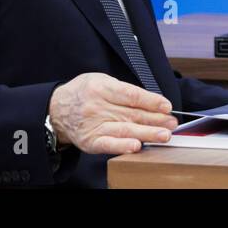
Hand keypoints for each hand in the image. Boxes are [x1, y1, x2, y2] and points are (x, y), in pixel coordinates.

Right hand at [48, 73, 177, 154]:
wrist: (55, 110)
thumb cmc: (83, 93)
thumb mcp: (100, 80)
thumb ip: (122, 89)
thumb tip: (150, 100)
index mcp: (101, 88)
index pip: (131, 95)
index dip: (151, 101)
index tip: (167, 106)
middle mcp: (97, 107)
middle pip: (132, 114)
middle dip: (155, 119)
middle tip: (172, 123)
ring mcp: (93, 125)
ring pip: (124, 130)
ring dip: (147, 134)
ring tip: (164, 135)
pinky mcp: (90, 141)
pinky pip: (108, 144)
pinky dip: (122, 146)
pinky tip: (136, 147)